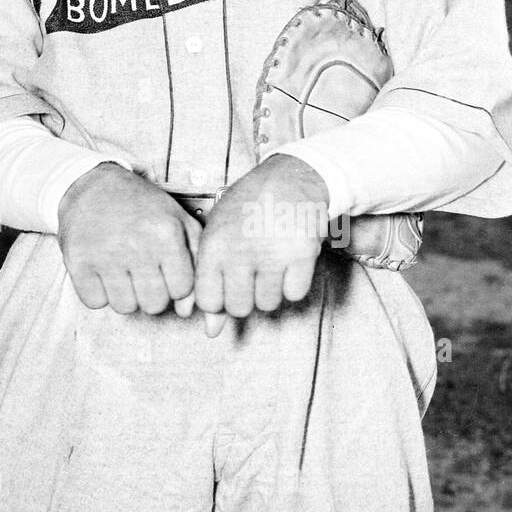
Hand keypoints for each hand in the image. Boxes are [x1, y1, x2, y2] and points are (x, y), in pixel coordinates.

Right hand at [58, 163, 201, 317]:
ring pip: (125, 308)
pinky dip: (99, 292)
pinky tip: (102, 271)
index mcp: (166, 233)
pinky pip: (95, 302)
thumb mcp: (179, 221)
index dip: (175, 282)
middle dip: (151, 292)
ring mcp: (105, 256)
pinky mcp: (78, 263)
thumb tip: (186, 311)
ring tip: (122, 269)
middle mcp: (136, 245)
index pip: (181, 289)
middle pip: (154, 305)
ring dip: (125, 294)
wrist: (92, 185)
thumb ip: (195, 263)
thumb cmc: (142, 207)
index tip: (165, 267)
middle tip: (142, 269)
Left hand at [195, 156, 329, 336]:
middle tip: (252, 273)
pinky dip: (294, 283)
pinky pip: (295, 293)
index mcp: (213, 246)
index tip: (226, 283)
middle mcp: (241, 251)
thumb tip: (211, 332)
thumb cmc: (247, 211)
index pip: (209, 301)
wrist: (289, 179)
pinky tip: (289, 261)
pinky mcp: (302, 253)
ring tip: (271, 263)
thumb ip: (210, 284)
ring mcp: (273, 253)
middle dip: (246, 297)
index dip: (218, 298)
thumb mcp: (218, 237)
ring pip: (268, 303)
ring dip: (271, 290)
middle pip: (239, 308)